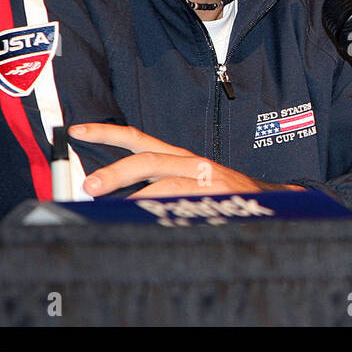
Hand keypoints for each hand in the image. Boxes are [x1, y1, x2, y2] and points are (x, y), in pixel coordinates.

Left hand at [69, 122, 300, 197]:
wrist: (274, 201)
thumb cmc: (225, 194)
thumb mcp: (190, 181)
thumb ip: (159, 183)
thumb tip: (117, 196)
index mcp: (180, 157)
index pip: (139, 138)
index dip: (107, 133)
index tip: (77, 131)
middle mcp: (191, 163)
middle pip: (148, 159)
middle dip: (116, 172)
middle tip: (90, 187)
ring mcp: (206, 180)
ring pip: (165, 183)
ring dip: (136, 198)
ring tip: (116, 211)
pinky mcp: (219, 198)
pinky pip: (186, 204)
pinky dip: (164, 212)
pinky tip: (150, 220)